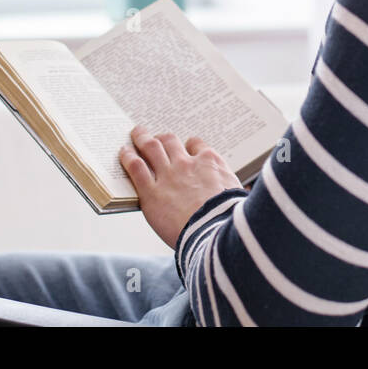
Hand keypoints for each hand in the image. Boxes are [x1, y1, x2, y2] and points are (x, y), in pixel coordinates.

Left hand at [120, 126, 243, 248]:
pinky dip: (127, 157)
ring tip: (136, 134)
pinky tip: (123, 153)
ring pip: (151, 147)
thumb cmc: (231, 220)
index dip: (189, 146)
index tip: (185, 148)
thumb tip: (244, 193)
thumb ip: (234, 189)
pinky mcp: (152, 192)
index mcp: (211, 163)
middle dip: (162, 138)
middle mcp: (188, 164)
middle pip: (171, 141)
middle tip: (155, 137)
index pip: (197, 145)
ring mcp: (169, 176)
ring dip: (142, 138)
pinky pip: (136, 167)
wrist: (217, 234)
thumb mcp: (239, 196)